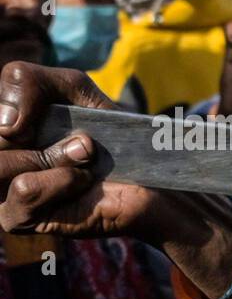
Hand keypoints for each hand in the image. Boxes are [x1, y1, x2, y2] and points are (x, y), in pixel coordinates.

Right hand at [0, 61, 231, 297]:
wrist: (151, 177)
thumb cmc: (110, 131)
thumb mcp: (73, 87)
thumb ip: (28, 80)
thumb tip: (7, 122)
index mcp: (0, 123)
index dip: (21, 101)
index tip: (59, 113)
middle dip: (42, 133)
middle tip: (83, 144)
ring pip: (1, 163)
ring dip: (54, 157)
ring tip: (84, 162)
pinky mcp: (17, 217)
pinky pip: (24, 188)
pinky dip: (62, 181)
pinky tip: (82, 184)